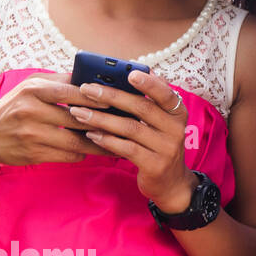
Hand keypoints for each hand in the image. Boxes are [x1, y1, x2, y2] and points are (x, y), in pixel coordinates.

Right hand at [0, 72, 109, 164]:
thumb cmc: (16, 105)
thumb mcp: (32, 86)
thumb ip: (61, 81)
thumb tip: (94, 78)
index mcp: (34, 90)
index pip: (72, 92)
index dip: (97, 97)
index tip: (118, 101)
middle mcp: (32, 111)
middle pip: (78, 119)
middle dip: (106, 122)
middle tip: (128, 124)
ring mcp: (32, 134)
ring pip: (77, 141)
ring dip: (101, 142)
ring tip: (120, 141)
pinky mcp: (33, 154)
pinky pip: (68, 155)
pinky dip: (83, 153)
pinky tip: (95, 149)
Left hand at [66, 70, 198, 210]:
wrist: (170, 183)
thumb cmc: (157, 146)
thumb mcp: (160, 124)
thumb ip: (148, 103)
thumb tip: (127, 77)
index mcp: (178, 113)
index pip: (165, 94)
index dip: (150, 83)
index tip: (130, 73)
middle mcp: (176, 129)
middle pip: (142, 108)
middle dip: (111, 96)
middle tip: (86, 89)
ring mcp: (167, 148)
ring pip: (130, 128)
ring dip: (101, 119)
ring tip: (78, 113)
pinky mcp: (155, 165)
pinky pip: (127, 149)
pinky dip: (107, 140)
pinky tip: (91, 134)